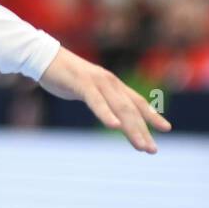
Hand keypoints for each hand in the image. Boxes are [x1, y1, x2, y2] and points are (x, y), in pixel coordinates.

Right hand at [37, 46, 171, 152]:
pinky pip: (96, 101)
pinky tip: (114, 126)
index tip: (166, 129)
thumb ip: (99, 99)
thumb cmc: (64, 75)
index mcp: (112, 84)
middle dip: (143, 130)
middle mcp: (109, 82)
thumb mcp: (87, 88)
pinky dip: (106, 114)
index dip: (151, 115)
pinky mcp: (81, 83)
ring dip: (132, 128)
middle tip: (152, 150)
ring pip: (120, 108)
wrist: (42, 56)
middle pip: (131, 109)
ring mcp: (97, 82)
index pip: (136, 102)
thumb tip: (108, 112)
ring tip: (141, 146)